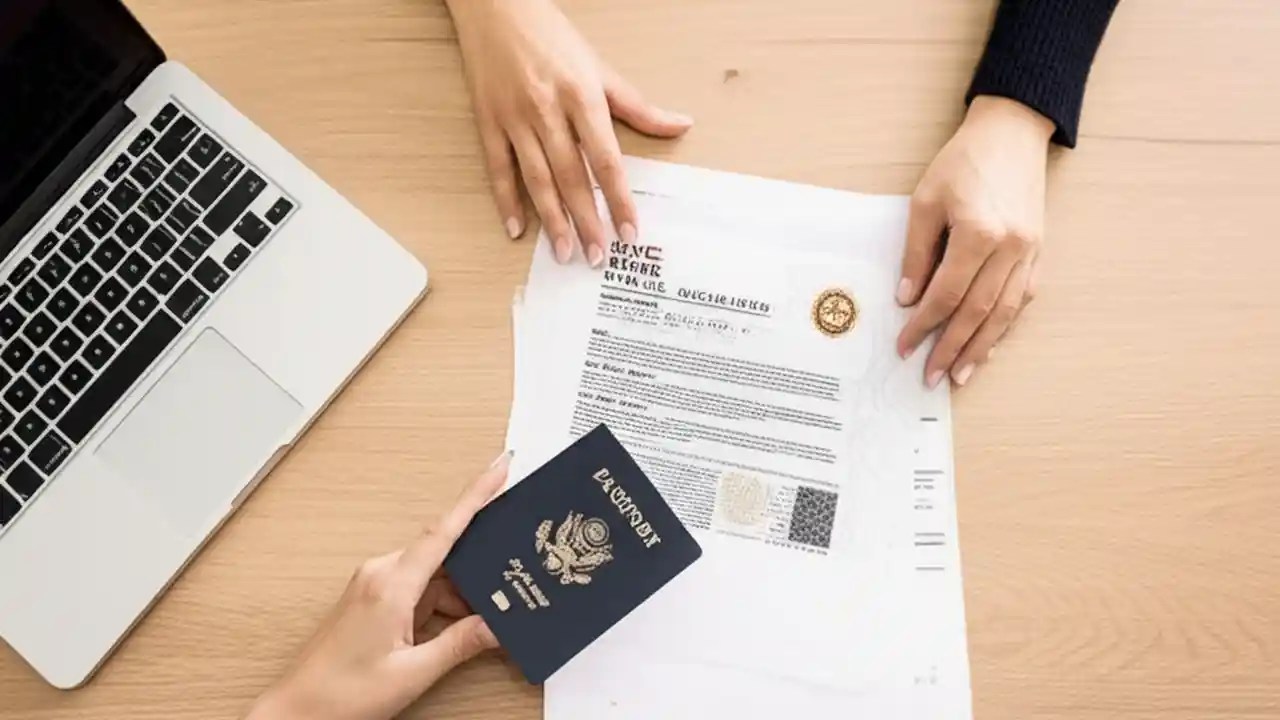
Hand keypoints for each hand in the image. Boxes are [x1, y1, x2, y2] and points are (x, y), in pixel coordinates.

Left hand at [246, 454, 510, 719]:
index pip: (444, 529)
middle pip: (446, 555)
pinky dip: (441, 606)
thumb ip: (460, 644)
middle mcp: (381, 575)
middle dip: (479, 572)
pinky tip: (456, 629)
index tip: (500, 468)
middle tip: (510, 582)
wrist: (296, 711)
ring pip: (436, 577)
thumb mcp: (413, 673)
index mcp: (391, 585)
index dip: (476, 495)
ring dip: (460, 598)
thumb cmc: (340, 694)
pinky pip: (420, 591)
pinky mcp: (373, 599)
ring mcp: (375, 586)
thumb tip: (497, 625)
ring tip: (481, 625)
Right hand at [447, 0, 691, 266]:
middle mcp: (548, 110)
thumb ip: (639, 106)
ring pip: (536, 179)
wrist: (498, 8)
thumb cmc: (553, 38)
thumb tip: (681, 125)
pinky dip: (505, 201)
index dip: (619, 199)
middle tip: (598, 256)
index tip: (630, 233)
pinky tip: (516, 229)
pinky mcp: (489, 122)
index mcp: (582, 97)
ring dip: (552, 219)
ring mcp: (515, 118)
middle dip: (587, 220)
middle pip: (572, 176)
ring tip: (564, 252)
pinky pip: (499, 169)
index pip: (606, 160)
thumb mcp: (601, 68)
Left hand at [896, 95, 1052, 387]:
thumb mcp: (926, 201)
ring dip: (982, 348)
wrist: (1011, 133)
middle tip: (932, 377)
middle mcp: (1010, 248)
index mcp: (979, 234)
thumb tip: (908, 298)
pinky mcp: (1038, 251)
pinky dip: (1004, 325)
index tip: (904, 346)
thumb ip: (917, 252)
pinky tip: (988, 344)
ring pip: (1005, 313)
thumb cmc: (963, 163)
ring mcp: (1029, 252)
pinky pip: (1021, 298)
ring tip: (961, 374)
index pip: (946, 294)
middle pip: (978, 313)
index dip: (923, 325)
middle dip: (952, 349)